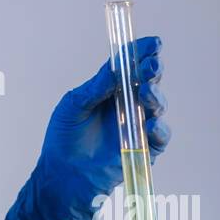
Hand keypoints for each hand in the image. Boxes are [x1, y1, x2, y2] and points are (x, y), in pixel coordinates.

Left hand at [0, 36, 169, 219]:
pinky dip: (157, 128)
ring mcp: (136, 126)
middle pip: (148, 81)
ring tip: (145, 93)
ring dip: (155, 96)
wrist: (61, 177)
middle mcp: (127, 105)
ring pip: (156, 105)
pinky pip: (158, 137)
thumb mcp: (74, 106)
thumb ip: (97, 86)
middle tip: (151, 66)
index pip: (131, 66)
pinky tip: (149, 123)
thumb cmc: (62, 139)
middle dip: (152, 71)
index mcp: (110, 90)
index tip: (152, 43)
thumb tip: (119, 66)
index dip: (143, 53)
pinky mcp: (142, 149)